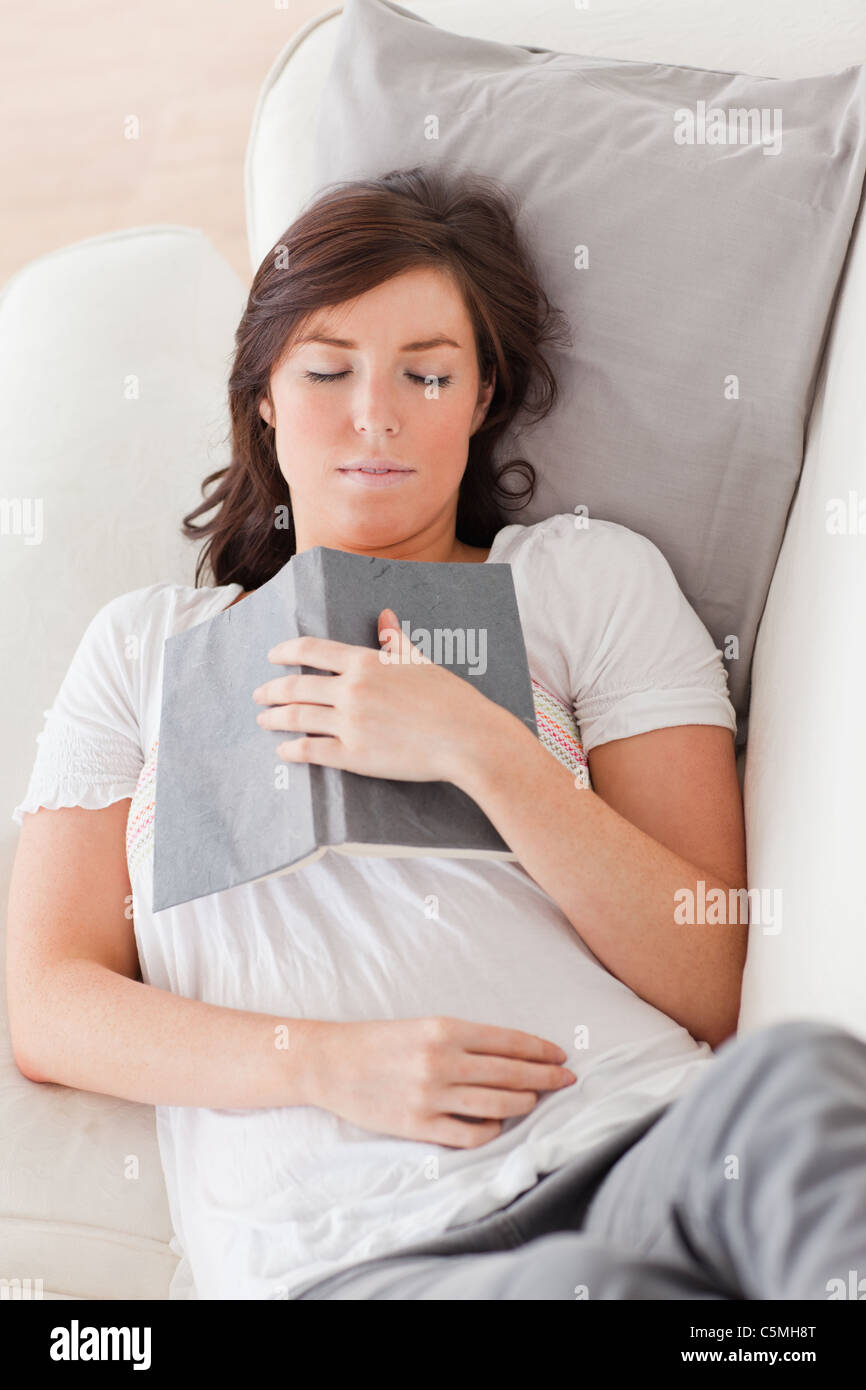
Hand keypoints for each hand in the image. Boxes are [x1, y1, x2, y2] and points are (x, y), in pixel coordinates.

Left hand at [252, 607, 505, 783]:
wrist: (467, 738)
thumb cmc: (450, 698)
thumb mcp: (420, 662)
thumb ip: (394, 640)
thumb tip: (383, 616)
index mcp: (366, 662)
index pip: (311, 650)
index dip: (285, 652)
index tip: (273, 656)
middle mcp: (351, 690)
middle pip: (296, 686)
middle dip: (272, 690)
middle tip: (259, 694)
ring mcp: (350, 723)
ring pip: (297, 718)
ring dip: (274, 718)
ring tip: (264, 719)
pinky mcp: (354, 756)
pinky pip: (311, 751)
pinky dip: (292, 750)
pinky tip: (283, 751)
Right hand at [312, 1015, 576, 1148]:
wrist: (332, 1063)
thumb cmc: (380, 1041)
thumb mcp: (424, 1026)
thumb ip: (464, 1041)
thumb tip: (512, 1057)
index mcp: (445, 1029)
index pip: (507, 1041)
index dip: (540, 1049)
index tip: (560, 1055)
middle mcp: (441, 1061)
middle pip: (510, 1072)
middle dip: (546, 1076)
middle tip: (568, 1079)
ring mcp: (431, 1096)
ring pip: (497, 1103)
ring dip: (525, 1101)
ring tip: (537, 1099)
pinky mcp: (419, 1125)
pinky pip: (471, 1133)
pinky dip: (492, 1129)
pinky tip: (499, 1122)